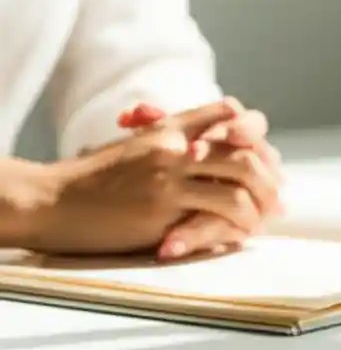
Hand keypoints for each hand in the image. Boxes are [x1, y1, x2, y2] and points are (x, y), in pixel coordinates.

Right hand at [28, 101, 276, 256]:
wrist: (53, 200)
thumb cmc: (95, 178)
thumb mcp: (138, 145)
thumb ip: (177, 141)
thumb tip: (216, 150)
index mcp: (172, 127)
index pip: (233, 114)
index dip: (258, 137)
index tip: (267, 161)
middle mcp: (176, 146)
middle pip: (248, 154)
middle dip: (270, 180)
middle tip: (278, 200)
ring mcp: (170, 177)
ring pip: (240, 186)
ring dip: (259, 208)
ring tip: (261, 222)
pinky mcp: (163, 209)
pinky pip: (217, 216)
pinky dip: (236, 227)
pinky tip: (240, 235)